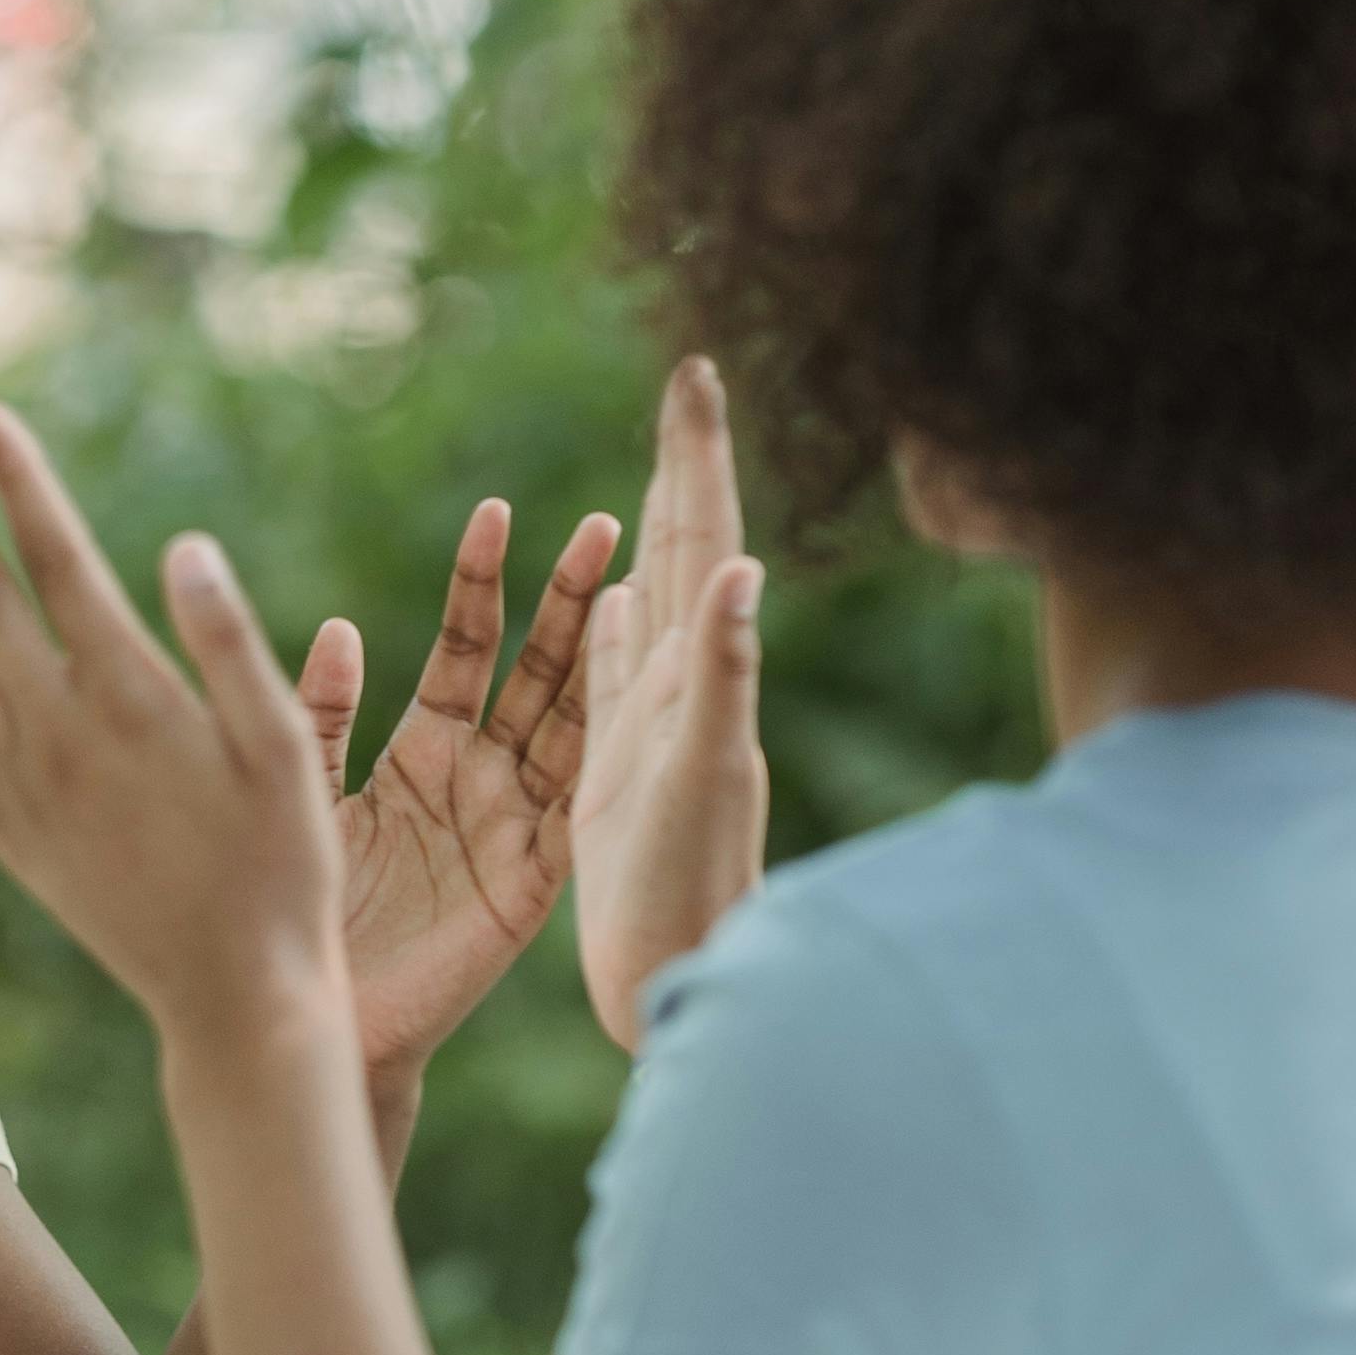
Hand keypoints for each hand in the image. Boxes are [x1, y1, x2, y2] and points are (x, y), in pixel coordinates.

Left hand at [0, 403, 345, 1058]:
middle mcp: (60, 729)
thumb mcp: (287, 750)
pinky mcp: (10, 831)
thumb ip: (229, 646)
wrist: (235, 999)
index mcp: (131, 695)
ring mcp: (24, 781)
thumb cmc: (284, 868)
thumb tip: (184, 545)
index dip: (18, 482)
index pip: (57, 561)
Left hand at [301, 495, 621, 1087]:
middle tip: (601, 523)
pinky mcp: (531, 884)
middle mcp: (480, 778)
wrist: (320, 1016)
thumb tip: (343, 628)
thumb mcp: (300, 791)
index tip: (494, 512)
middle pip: (536, 671)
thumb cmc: (301, 909)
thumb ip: (320, 716)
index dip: (480, 583)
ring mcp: (513, 826)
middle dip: (568, 599)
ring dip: (598, 660)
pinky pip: (573, 813)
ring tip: (630, 584)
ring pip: (568, 725)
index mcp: (425, 750)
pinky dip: (602, 759)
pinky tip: (629, 705)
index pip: (464, 648)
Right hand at [569, 358, 768, 1048]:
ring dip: (650, 531)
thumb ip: (721, 676)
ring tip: (651, 467)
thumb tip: (740, 568)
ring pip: (652, 602)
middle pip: (684, 549)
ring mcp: (655, 725)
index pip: (702, 538)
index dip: (697, 453)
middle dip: (683, 462)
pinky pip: (616, 669)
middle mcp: (685, 689)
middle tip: (687, 380)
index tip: (694, 368)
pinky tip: (615, 597)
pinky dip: (615, 619)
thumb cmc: (688, 897)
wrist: (680, 986)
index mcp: (700, 676)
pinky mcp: (623, 767)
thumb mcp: (701, 780)